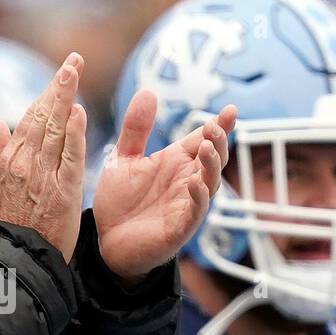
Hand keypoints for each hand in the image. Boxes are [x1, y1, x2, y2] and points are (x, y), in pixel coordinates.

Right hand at [0, 53, 87, 263]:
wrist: (19, 258)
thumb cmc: (10, 224)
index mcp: (10, 160)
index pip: (30, 118)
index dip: (47, 93)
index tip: (62, 71)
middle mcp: (25, 163)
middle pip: (43, 116)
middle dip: (59, 86)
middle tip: (74, 60)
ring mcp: (44, 176)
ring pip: (55, 130)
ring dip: (66, 98)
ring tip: (75, 72)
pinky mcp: (63, 191)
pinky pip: (69, 157)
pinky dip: (73, 134)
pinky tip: (78, 112)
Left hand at [93, 93, 235, 282]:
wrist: (104, 242)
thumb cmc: (120, 202)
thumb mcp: (123, 159)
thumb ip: (136, 129)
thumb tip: (148, 92)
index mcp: (176, 163)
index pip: (203, 140)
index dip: (219, 125)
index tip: (231, 108)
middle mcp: (186, 182)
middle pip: (213, 159)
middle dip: (218, 143)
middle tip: (215, 128)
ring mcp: (185, 206)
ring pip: (209, 184)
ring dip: (211, 166)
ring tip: (208, 147)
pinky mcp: (177, 229)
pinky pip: (194, 213)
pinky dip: (198, 199)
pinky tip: (195, 184)